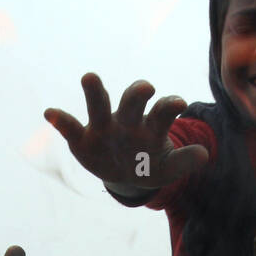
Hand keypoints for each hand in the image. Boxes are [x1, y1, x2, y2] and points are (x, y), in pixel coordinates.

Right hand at [45, 74, 208, 191]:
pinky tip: (49, 113)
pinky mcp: (83, 139)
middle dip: (138, 92)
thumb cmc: (149, 166)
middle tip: (146, 88)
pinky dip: (60, 120)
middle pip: (133, 100)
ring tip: (90, 77)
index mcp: (152, 124)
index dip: (170, 105)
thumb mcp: (168, 169)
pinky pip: (71, 128)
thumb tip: (205, 156)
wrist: (126, 178)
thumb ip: (184, 162)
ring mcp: (104, 127)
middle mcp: (129, 119)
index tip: (179, 103)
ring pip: (100, 105)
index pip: (163, 110)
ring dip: (95, 92)